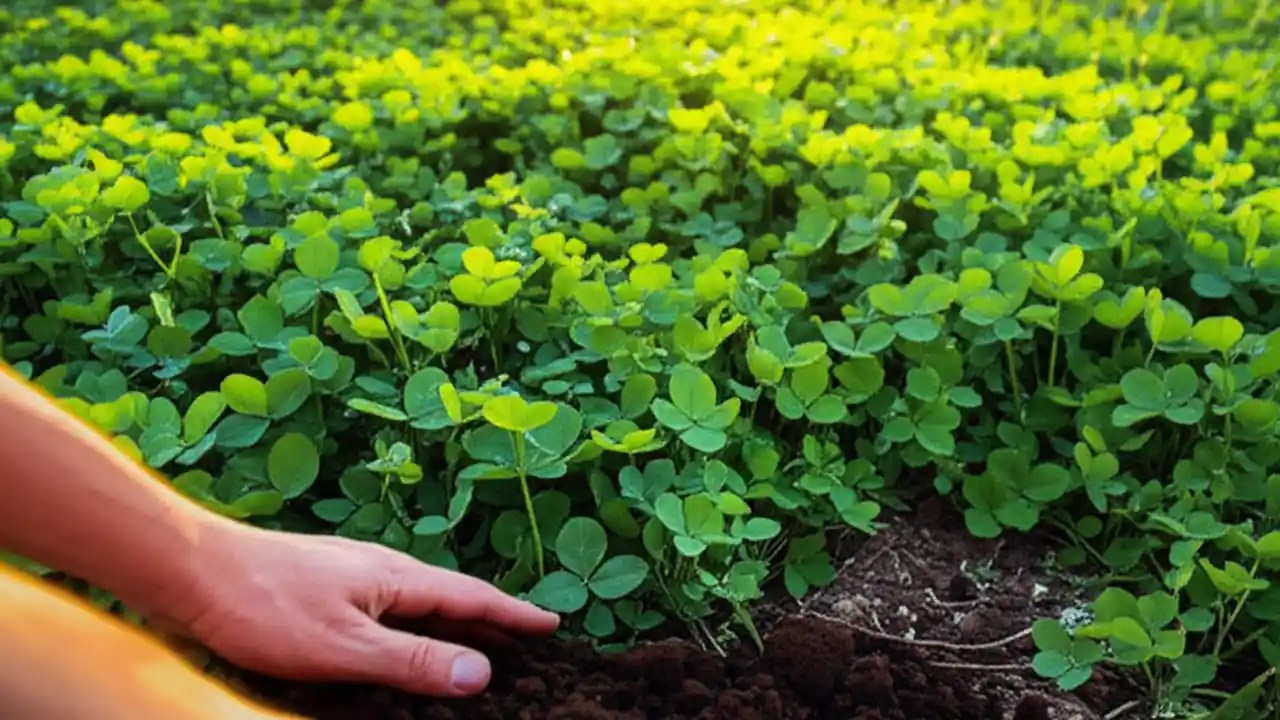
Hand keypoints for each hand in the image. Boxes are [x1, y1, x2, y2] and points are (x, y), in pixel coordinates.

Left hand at [162, 523, 558, 696]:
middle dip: (492, 619)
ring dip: (453, 622)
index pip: (471, 597)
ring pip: (419, 602)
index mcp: (396, 579)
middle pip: (451, 597)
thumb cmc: (265, 606)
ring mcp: (353, 575)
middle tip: (528, 639)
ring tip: (477, 642)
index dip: (513, 615)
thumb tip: (479, 671)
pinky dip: (415, 624)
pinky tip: (401, 639)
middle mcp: (382, 570)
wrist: (194, 570)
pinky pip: (390, 607)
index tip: (552, 624)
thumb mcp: (344, 647)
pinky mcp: (326, 587)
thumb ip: (411, 661)